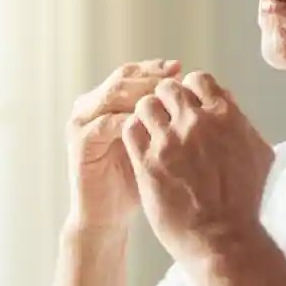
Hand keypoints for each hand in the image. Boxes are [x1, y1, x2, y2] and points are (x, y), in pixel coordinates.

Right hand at [66, 59, 181, 229]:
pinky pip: (107, 123)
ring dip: (143, 92)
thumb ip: (171, 118)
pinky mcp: (82, 142)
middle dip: (153, 76)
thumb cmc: (139, 181)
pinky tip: (154, 126)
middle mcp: (93, 105)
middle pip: (124, 76)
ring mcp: (84, 121)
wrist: (109, 216)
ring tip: (168, 97)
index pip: (136, 73)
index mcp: (111, 102)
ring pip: (115, 93)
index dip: (160, 70)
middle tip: (176, 75)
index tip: (185, 70)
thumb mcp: (159, 144)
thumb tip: (203, 95)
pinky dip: (131, 120)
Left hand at [122, 72, 275, 260]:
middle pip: (168, 88)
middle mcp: (197, 123)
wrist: (222, 239)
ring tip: (151, 133)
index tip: (187, 107)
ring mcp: (170, 142)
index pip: (198, 79)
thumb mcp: (259, 154)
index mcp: (226, 116)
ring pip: (145, 105)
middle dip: (166, 101)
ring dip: (147, 115)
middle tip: (165, 119)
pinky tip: (141, 147)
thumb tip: (228, 103)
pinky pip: (130, 129)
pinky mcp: (147, 162)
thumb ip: (242, 123)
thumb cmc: (244, 202)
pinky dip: (133, 133)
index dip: (190, 91)